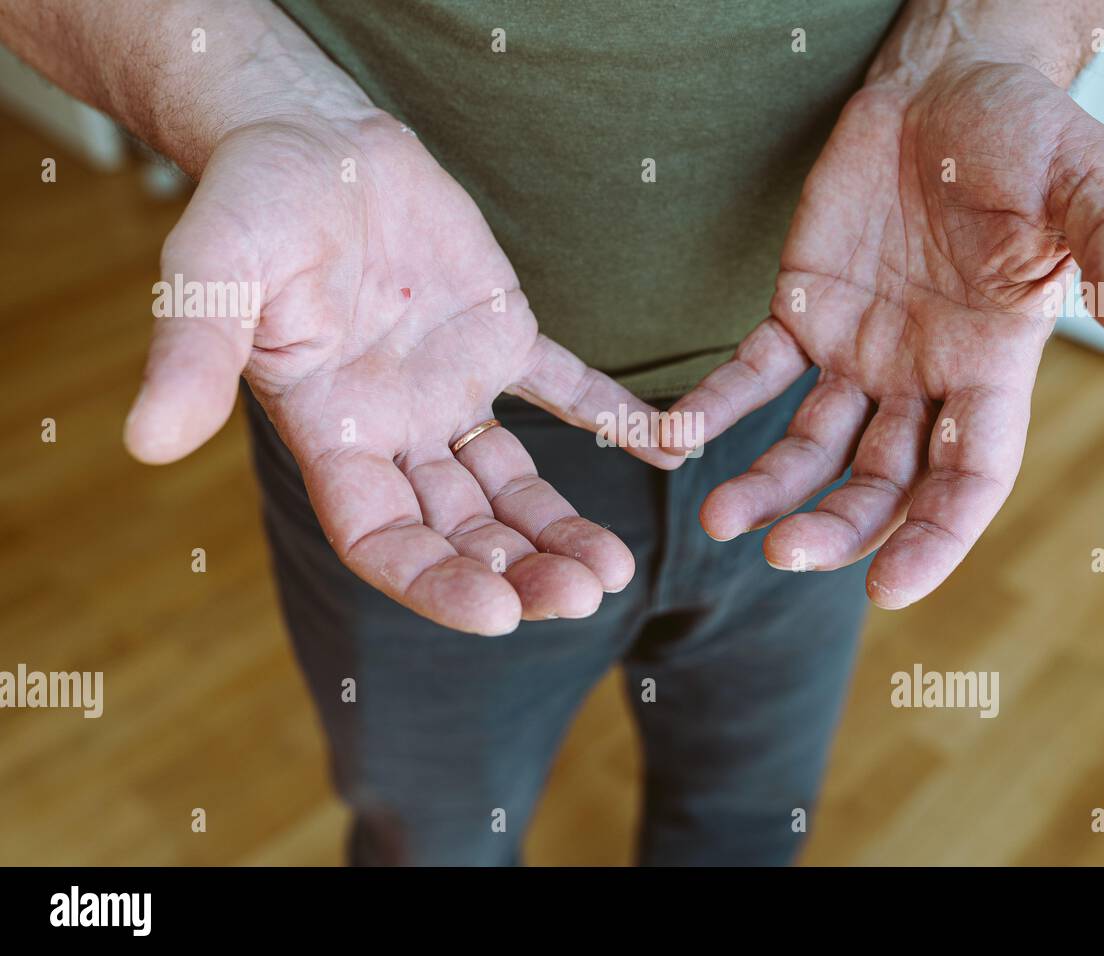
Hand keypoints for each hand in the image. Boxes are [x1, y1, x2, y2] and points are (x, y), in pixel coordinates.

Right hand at [126, 113, 680, 634]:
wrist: (314, 139)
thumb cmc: (253, 200)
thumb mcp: (214, 272)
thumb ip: (190, 355)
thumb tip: (145, 444)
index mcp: (329, 435)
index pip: (383, 540)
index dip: (435, 582)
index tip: (499, 615)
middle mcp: (394, 433)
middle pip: (460, 530)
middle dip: (519, 570)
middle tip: (588, 595)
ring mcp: (450, 392)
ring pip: (511, 486)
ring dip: (562, 527)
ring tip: (616, 570)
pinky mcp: (499, 340)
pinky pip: (565, 389)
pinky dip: (615, 417)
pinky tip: (670, 447)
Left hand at [663, 57, 1103, 608]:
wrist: (948, 84)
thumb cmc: (1027, 134)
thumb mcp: (1089, 178)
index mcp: (993, 367)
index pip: (969, 477)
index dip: (936, 537)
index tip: (890, 588)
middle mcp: (923, 377)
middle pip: (881, 482)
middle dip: (837, 526)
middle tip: (782, 553)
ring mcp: (859, 350)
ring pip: (811, 444)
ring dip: (768, 485)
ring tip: (717, 518)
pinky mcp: (802, 310)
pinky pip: (753, 371)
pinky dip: (716, 404)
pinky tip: (676, 435)